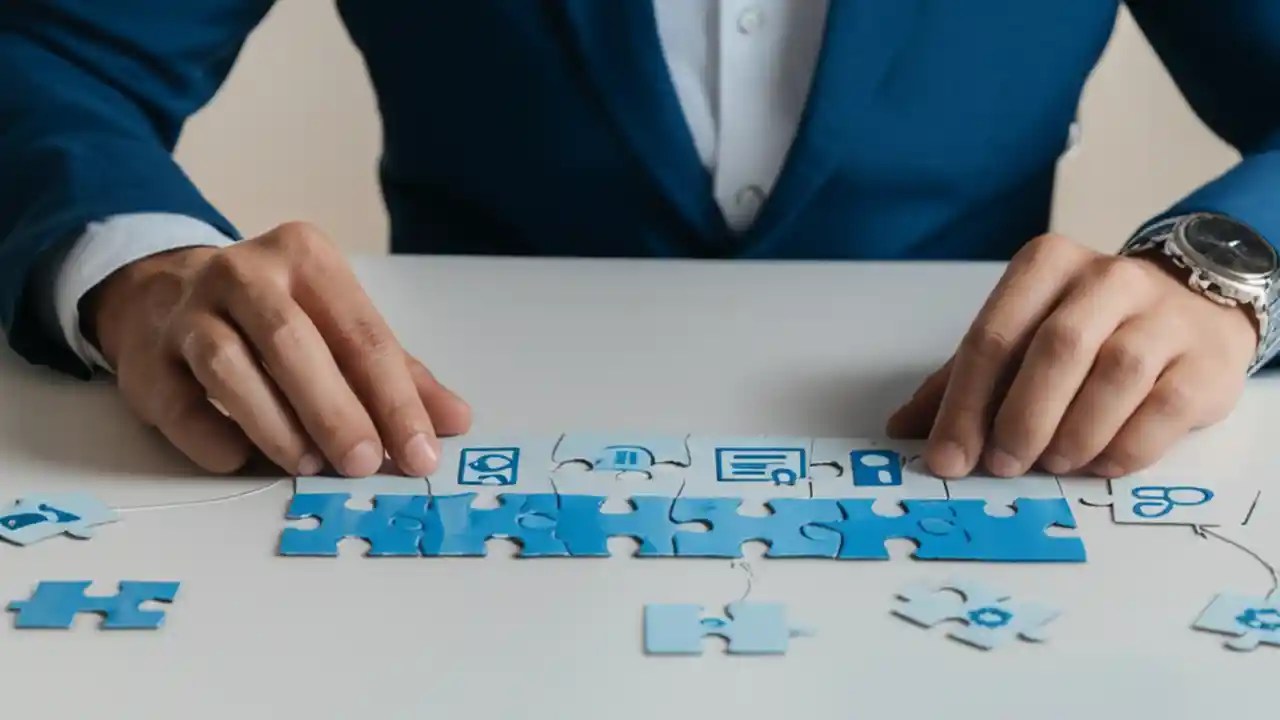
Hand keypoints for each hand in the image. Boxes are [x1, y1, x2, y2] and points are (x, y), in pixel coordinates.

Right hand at [87, 222, 470, 476]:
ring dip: (275, 423)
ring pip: (229, 365)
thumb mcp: (342, 329)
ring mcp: (188, 310)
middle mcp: (244, 272)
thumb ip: (399, 374)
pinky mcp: (147, 357)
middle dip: (335, 410)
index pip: (362, 333)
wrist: (170, 293)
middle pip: (293, 342)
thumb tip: (455, 421)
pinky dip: (212, 436)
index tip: (421, 453)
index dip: (396, 399)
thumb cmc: (278, 316)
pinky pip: (179, 402)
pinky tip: (242, 459)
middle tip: (363, 464)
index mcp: (306, 257)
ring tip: (309, 465)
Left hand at [887, 234, 1256, 477]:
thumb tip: (903, 429)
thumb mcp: (1021, 337)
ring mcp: (1164, 315)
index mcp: (1046, 266)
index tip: (947, 459)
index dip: (965, 405)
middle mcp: (1107, 279)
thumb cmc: (1089, 329)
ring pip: (1115, 374)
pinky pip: (1162, 409)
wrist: (1197, 305)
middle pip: (1055, 350)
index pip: (993, 335)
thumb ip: (963, 379)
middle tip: (1001, 465)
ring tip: (1051, 464)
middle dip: (1019, 419)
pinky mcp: (1205, 359)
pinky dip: (1123, 447)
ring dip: (1072, 434)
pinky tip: (1098, 464)